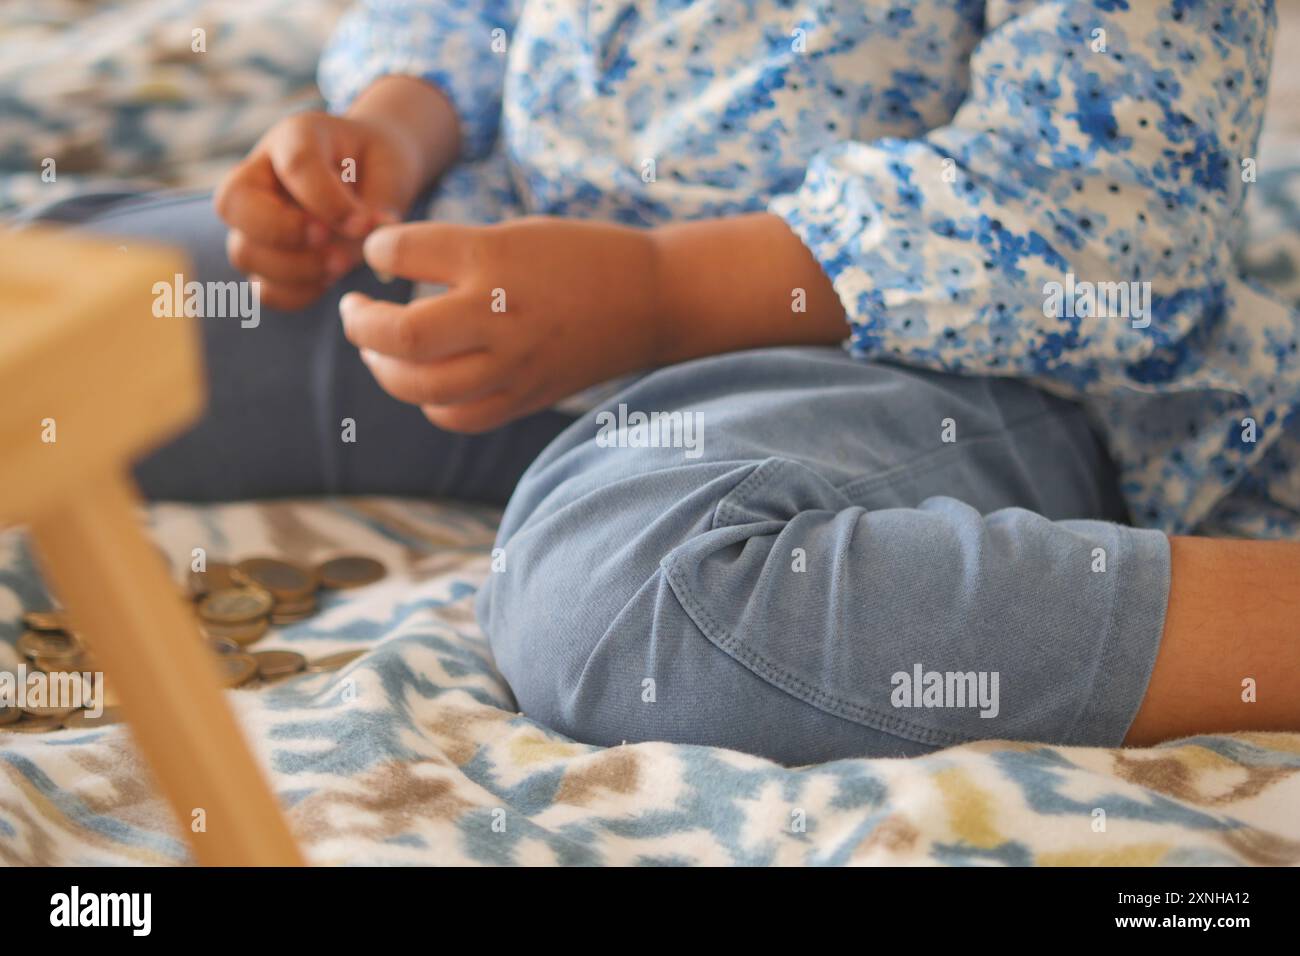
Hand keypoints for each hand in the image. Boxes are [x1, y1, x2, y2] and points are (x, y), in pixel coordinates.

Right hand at [214, 110, 423, 308]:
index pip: (294, 164)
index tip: (364, 224)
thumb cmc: (377, 165)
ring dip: (295, 270)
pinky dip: (296, 294)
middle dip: (284, 233)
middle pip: (232, 204)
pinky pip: (264, 289)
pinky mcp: (265, 259)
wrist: (371, 174)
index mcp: (294, 137)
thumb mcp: (389, 168)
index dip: (327, 201)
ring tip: (340, 264)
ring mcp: (255, 220)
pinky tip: (328, 280)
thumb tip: (374, 238)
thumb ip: (380, 201)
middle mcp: (260, 176)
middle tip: (331, 244)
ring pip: (244, 253)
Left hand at [340, 217, 661, 431]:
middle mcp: (499, 313)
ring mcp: (513, 363)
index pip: (399, 253)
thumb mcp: (513, 233)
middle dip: (360, 325)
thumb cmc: (576, 256)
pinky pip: (457, 416)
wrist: (649, 298)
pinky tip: (427, 382)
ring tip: (378, 354)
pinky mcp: (525, 396)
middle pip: (400, 336)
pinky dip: (429, 401)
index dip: (376, 250)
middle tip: (353, 312)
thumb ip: (453, 254)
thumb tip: (387, 275)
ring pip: (421, 386)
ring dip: (383, 369)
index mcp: (492, 256)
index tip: (380, 252)